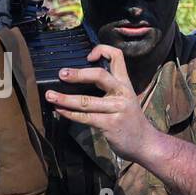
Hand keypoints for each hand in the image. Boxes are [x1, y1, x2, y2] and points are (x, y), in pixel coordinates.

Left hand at [44, 45, 158, 164]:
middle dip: (78, 74)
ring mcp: (117, 109)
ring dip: (65, 98)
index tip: (88, 56)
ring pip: (86, 101)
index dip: (102, 51)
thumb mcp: (125, 98)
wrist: (145, 143)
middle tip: (62, 74)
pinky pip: (85, 118)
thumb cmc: (129, 120)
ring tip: (50, 95)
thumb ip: (109, 89)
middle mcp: (122, 93)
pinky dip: (70, 114)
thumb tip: (79, 80)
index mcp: (125, 83)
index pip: (117, 56)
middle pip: (100, 75)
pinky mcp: (110, 125)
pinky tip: (59, 110)